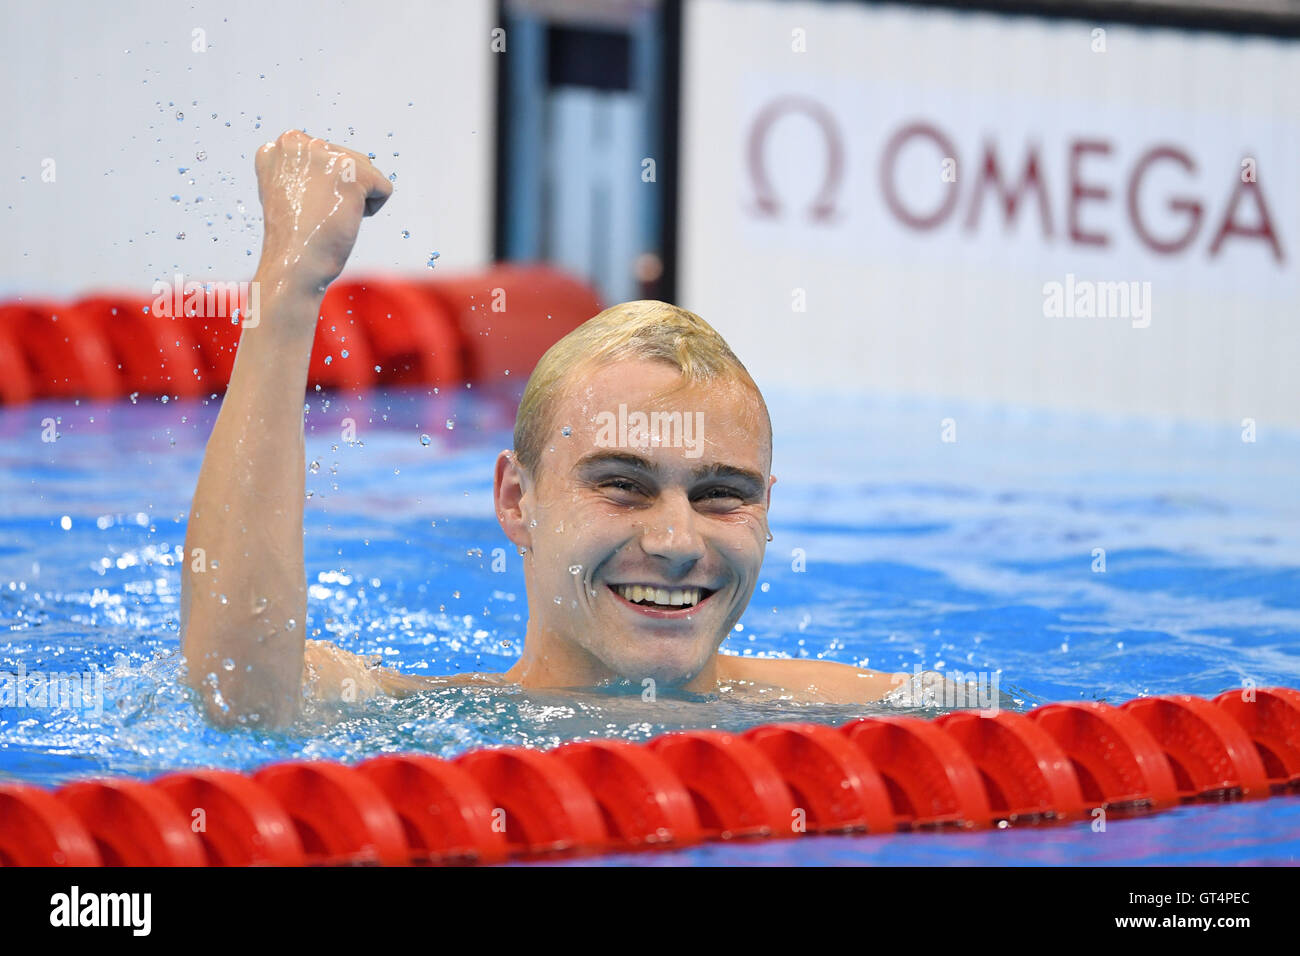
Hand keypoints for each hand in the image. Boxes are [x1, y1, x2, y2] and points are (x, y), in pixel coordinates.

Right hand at [254, 130, 392, 294]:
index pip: (327, 157)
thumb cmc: (295, 237)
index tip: (305, 207)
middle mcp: (297, 142)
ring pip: (367, 171)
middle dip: (342, 191)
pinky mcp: (349, 169)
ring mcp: (323, 154)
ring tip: (329, 215)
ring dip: (357, 199)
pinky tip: (345, 219)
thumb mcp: (290, 191)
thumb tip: (340, 165)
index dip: (324, 189)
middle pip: (349, 160)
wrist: (294, 262)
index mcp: (281, 146)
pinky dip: (372, 209)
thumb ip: (307, 169)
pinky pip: (383, 187)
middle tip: (317, 214)